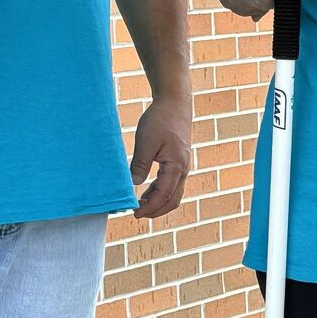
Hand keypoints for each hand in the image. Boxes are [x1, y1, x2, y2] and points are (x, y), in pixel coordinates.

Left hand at [130, 93, 192, 218]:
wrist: (175, 103)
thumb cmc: (160, 119)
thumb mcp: (146, 142)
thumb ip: (140, 165)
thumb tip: (133, 185)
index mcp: (177, 166)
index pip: (164, 195)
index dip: (149, 207)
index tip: (135, 213)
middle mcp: (183, 169)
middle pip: (172, 200)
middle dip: (156, 210)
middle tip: (137, 214)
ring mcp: (182, 167)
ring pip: (173, 194)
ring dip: (158, 202)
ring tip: (140, 205)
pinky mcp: (178, 163)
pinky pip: (172, 184)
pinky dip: (160, 192)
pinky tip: (147, 192)